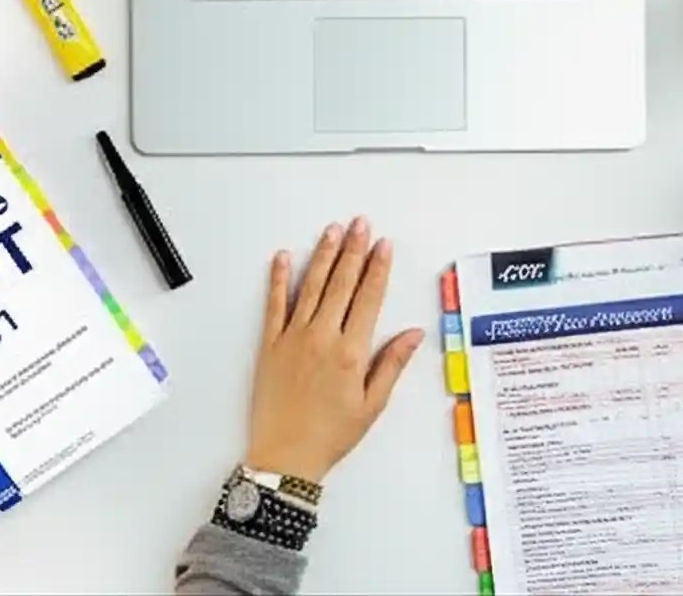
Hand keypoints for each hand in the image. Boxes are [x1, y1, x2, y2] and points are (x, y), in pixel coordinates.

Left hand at [245, 217, 424, 482]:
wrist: (285, 458)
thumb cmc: (330, 435)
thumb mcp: (372, 404)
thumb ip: (391, 364)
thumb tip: (413, 334)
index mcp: (351, 352)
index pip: (369, 298)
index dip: (378, 268)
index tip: (384, 245)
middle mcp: (322, 338)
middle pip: (341, 284)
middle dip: (353, 250)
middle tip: (361, 224)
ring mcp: (293, 339)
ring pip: (311, 287)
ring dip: (323, 256)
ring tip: (332, 231)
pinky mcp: (270, 346)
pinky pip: (274, 305)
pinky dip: (279, 280)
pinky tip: (285, 258)